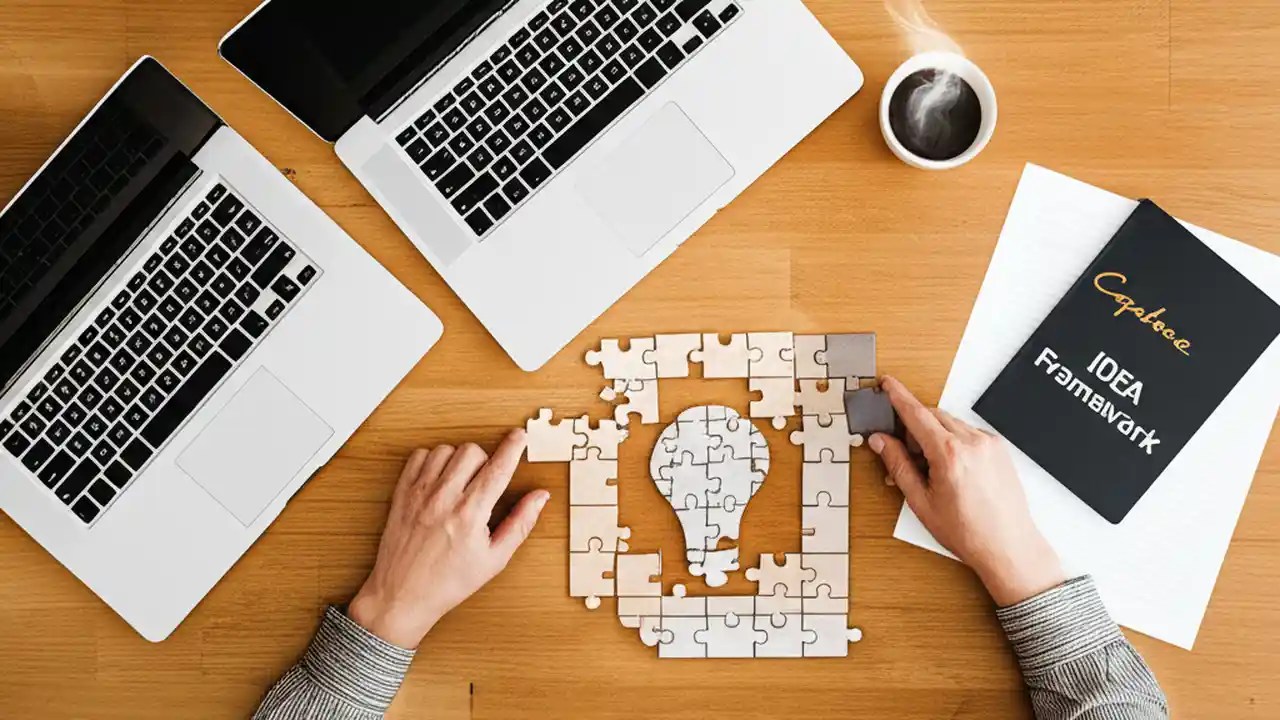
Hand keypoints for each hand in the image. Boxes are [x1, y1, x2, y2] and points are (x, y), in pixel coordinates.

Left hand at [348, 429, 548, 647]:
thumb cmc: (449, 583)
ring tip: (461, 482)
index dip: (513, 447)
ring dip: (459, 459)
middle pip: (472, 451)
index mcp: (470, 515)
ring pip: (446, 450)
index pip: (498, 468)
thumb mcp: (494, 560)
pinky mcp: (402, 494)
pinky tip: (440, 480)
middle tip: (485, 481)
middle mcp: (443, 499)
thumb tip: (540, 497)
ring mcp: (420, 494)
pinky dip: (432, 460)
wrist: (402, 596)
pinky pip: (419, 457)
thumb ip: (520, 524)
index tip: (520, 436)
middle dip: (486, 459)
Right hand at [868, 376, 1065, 605]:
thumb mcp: (921, 501)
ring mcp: (990, 444)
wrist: (1008, 546)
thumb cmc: (968, 531)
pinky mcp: (1001, 449)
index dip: (898, 396)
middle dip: (915, 429)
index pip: (916, 414)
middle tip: (906, 455)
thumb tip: (881, 442)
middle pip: (933, 416)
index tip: (887, 384)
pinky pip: (969, 433)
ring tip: (932, 470)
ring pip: (951, 424)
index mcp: (949, 454)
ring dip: (935, 436)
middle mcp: (972, 443)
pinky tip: (953, 469)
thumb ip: (898, 465)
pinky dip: (955, 442)